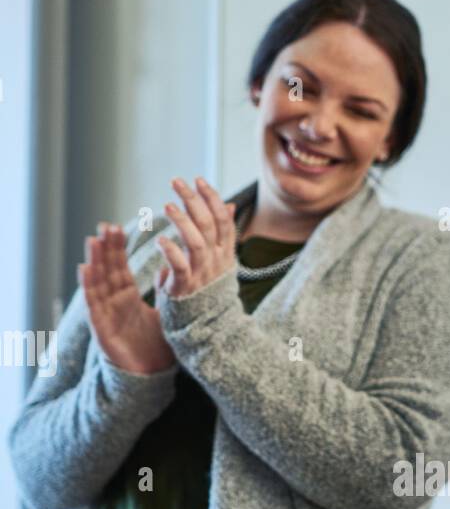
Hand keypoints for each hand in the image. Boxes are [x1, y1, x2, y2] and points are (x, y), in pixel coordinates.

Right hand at [80, 222, 174, 373]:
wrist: (152, 375)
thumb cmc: (157, 346)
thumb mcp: (166, 314)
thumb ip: (168, 293)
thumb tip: (172, 269)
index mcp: (128, 297)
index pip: (120, 267)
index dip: (117, 248)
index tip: (116, 227)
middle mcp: (114, 302)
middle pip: (107, 270)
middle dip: (105, 248)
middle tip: (105, 225)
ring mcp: (106, 313)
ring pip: (97, 282)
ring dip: (94, 261)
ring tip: (92, 239)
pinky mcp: (101, 327)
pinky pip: (93, 303)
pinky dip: (88, 286)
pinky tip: (84, 269)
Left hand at [155, 176, 237, 298]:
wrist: (210, 329)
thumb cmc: (209, 290)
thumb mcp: (221, 260)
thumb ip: (222, 234)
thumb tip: (231, 205)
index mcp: (225, 253)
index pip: (223, 220)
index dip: (212, 198)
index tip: (198, 180)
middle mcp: (216, 261)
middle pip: (208, 225)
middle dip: (193, 200)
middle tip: (176, 182)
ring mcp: (202, 275)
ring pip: (196, 242)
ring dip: (181, 221)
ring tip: (166, 205)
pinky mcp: (185, 288)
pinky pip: (180, 267)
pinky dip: (171, 252)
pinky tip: (159, 240)